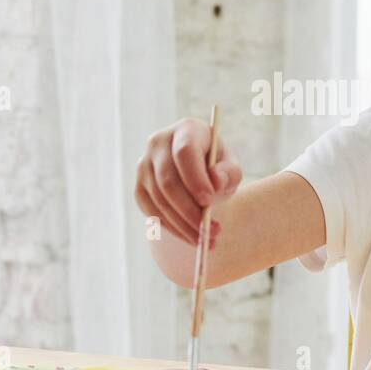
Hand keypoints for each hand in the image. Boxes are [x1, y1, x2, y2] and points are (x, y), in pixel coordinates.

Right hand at [135, 118, 241, 246]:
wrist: (198, 174)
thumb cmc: (216, 167)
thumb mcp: (230, 167)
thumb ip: (229, 172)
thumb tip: (216, 181)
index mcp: (186, 130)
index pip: (184, 152)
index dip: (195, 178)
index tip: (209, 201)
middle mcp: (158, 143)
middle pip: (168, 180)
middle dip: (190, 210)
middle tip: (211, 231)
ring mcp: (144, 165)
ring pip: (160, 200)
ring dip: (184, 225)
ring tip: (208, 239)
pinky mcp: (140, 187)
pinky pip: (152, 212)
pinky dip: (173, 229)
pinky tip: (192, 237)